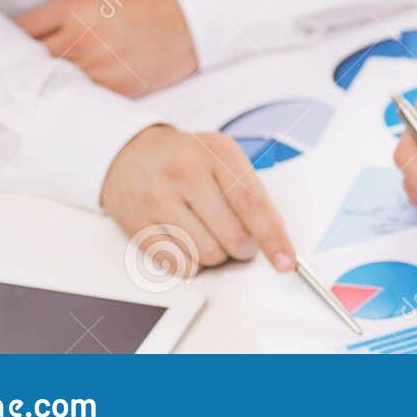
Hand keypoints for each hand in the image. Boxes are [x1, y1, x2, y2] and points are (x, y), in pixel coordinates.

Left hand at [15, 0, 196, 96]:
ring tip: (25, 99)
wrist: (191, 17)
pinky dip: (69, 103)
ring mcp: (97, 66)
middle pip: (27, 62)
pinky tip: (61, 105)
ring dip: (38, 91)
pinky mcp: (115, 89)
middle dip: (14, 71)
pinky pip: (80, 100)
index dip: (2, 44)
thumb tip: (24, 40)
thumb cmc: (144, 3)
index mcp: (71, 9)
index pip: (18, 31)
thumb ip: (58, 17)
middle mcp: (79, 38)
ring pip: (50, 87)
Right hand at [101, 124, 294, 272]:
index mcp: (216, 153)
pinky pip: (178, 265)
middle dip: (244, 248)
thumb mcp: (223, 156)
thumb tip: (275, 232)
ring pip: (206, 255)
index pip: (252, 203)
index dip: (273, 237)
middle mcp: (185, 174)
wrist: (130, 152)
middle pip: (232, 236)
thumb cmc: (185, 157)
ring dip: (217, 255)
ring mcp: (158, 200)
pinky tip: (188, 239)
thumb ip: (250, 190)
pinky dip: (191, 262)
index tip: (286, 260)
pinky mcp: (138, 225)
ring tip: (209, 233)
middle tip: (242, 240)